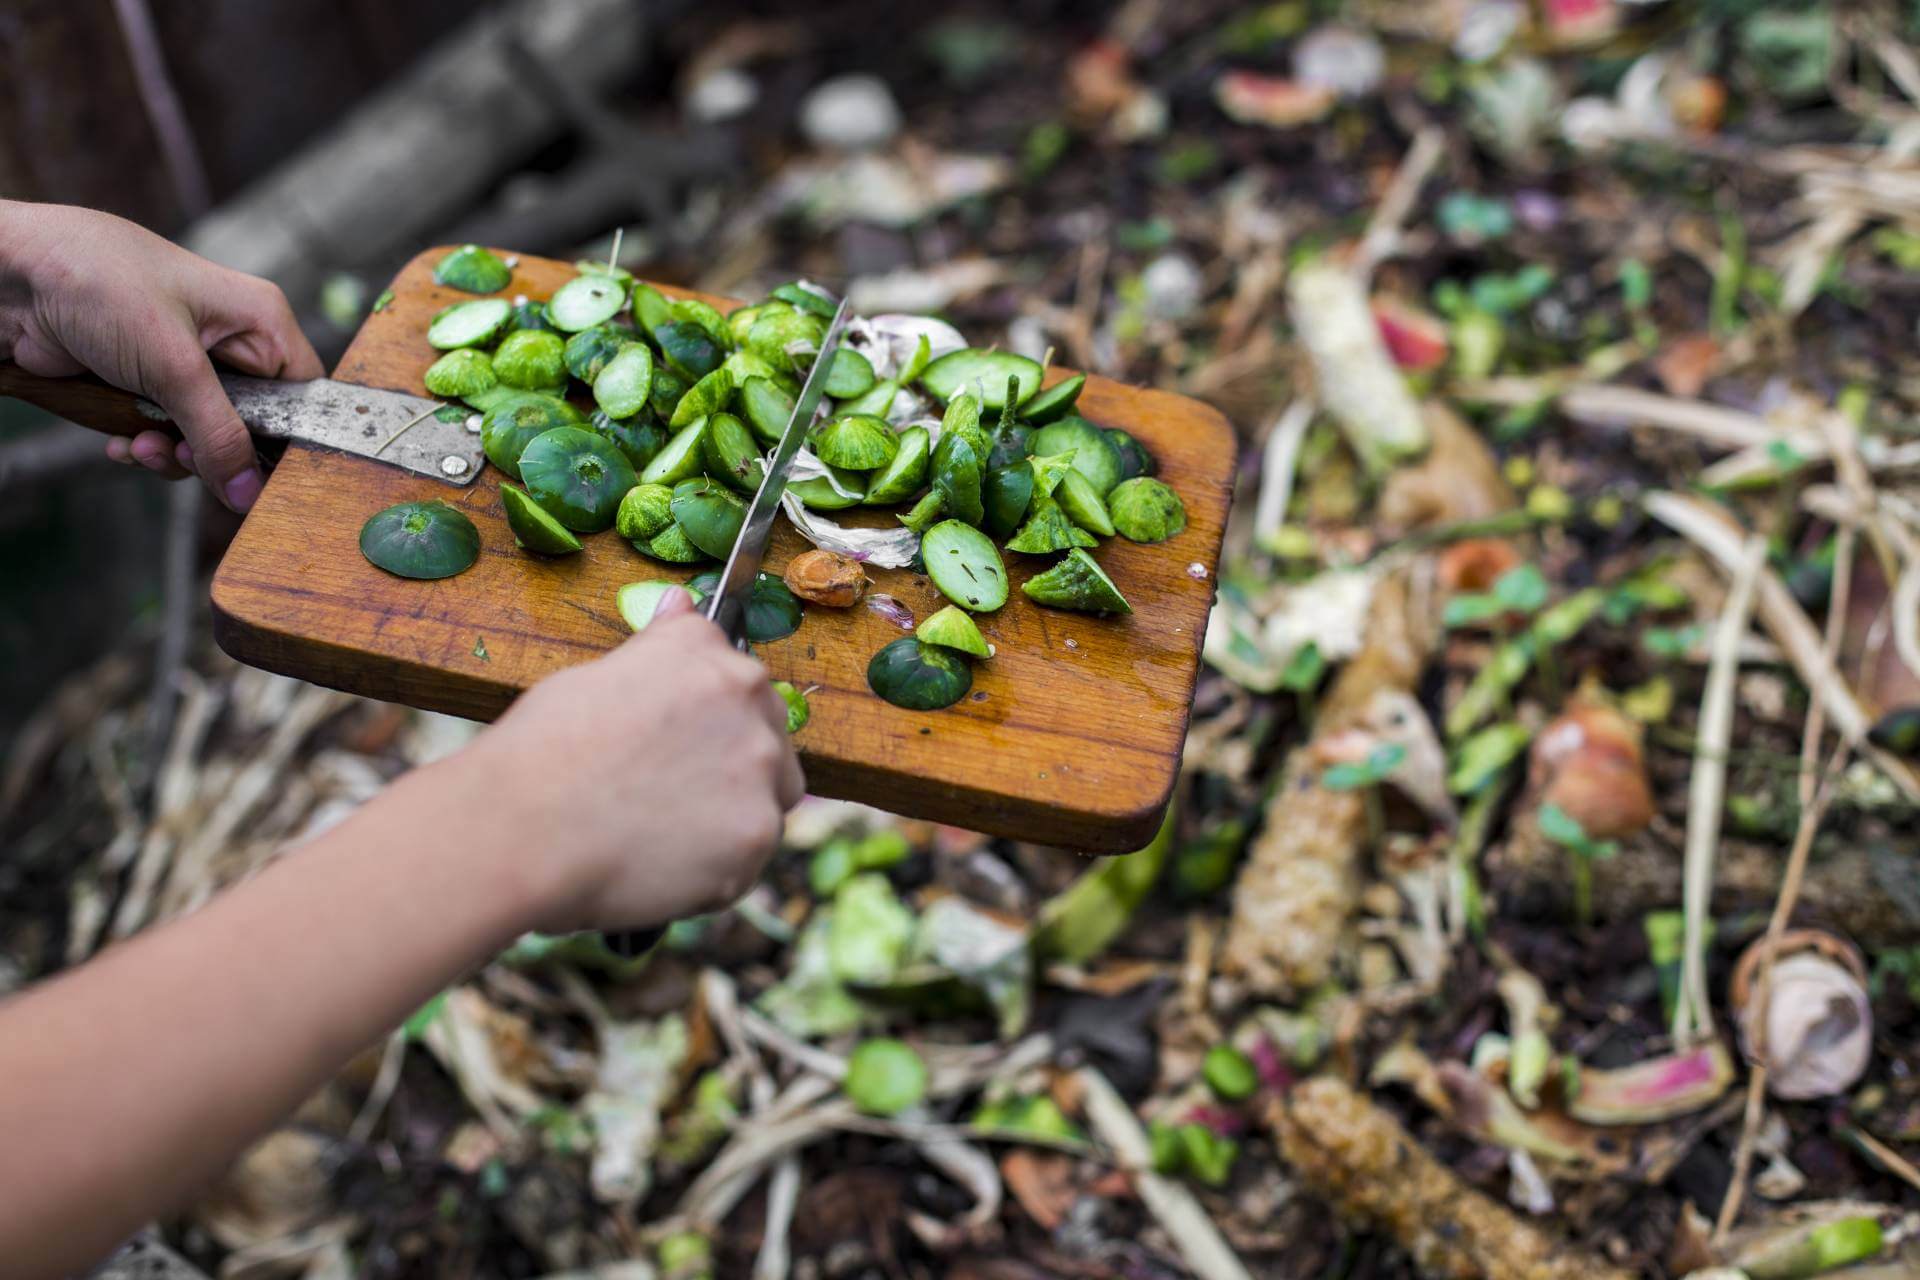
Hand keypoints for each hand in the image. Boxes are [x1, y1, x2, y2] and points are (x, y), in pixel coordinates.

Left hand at [0, 201, 322, 511]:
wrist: (10, 278)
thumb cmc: (99, 284)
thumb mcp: (173, 365)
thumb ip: (218, 435)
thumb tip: (248, 493)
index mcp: (260, 322)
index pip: (303, 397)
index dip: (289, 441)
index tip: (262, 477)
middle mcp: (230, 344)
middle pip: (254, 427)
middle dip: (215, 451)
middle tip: (183, 455)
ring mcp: (186, 365)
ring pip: (207, 439)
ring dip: (174, 454)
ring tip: (141, 445)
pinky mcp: (147, 384)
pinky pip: (167, 435)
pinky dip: (145, 447)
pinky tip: (121, 442)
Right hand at [453, 588, 805, 932]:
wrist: (523, 825)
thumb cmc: (544, 748)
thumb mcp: (600, 673)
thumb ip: (659, 650)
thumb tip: (679, 602)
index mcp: (712, 657)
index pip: (742, 687)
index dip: (708, 725)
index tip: (678, 749)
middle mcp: (751, 703)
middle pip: (769, 741)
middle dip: (729, 770)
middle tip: (666, 797)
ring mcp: (760, 771)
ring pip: (767, 803)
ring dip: (727, 821)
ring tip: (656, 837)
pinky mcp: (755, 836)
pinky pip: (748, 859)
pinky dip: (713, 871)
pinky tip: (659, 868)